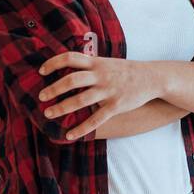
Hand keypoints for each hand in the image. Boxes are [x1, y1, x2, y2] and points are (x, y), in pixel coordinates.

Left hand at [38, 53, 161, 139]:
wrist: (152, 77)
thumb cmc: (125, 71)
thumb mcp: (107, 62)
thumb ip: (89, 65)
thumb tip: (67, 69)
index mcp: (97, 63)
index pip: (70, 58)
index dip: (53, 63)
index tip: (41, 71)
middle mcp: (101, 75)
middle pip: (72, 80)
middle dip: (53, 89)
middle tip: (41, 97)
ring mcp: (108, 91)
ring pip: (80, 100)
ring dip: (62, 108)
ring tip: (49, 114)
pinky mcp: (116, 106)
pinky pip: (95, 119)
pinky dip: (81, 128)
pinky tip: (69, 135)